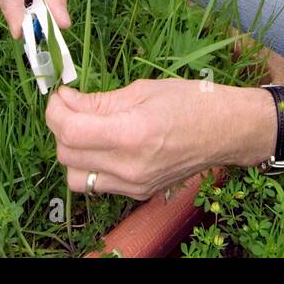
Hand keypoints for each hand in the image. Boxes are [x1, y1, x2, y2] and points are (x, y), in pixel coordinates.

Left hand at [45, 79, 274, 199]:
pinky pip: (98, 184)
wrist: (227, 131)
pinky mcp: (138, 193)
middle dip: (60, 126)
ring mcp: (134, 185)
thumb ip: (100, 101)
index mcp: (131, 133)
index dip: (55, 110)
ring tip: (86, 128)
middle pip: (66, 154)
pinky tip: (105, 144)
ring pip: (76, 176)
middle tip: (71, 105)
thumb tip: (66, 101)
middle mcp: (129, 166)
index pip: (69, 130)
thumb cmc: (191, 101)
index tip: (60, 94)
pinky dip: (91, 164)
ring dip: (71, 150)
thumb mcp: (143, 90)